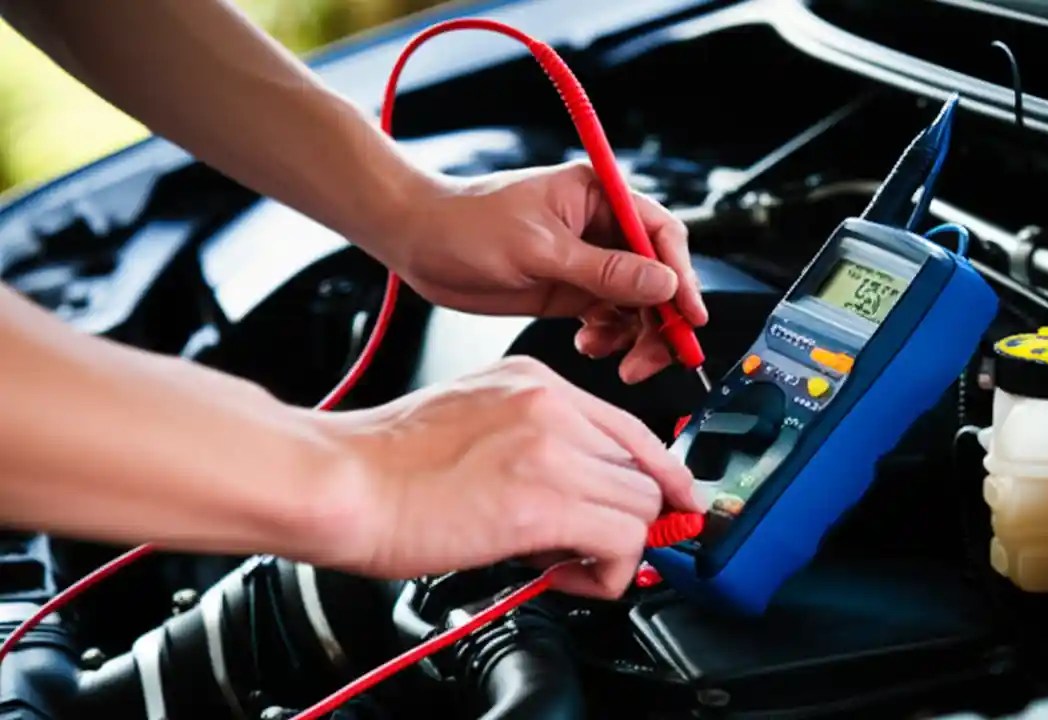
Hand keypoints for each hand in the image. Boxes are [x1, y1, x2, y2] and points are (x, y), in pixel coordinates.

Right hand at [314, 356, 701, 598]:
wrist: (339, 481)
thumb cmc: (385, 464)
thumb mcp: (472, 420)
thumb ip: (532, 442)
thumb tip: (571, 494)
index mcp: (534, 383)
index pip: (631, 429)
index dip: (661, 476)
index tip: (671, 505)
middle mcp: (552, 405)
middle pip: (644, 470)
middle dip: (627, 519)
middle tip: (582, 550)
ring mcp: (551, 449)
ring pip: (642, 506)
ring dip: (613, 550)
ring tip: (560, 565)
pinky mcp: (543, 501)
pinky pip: (622, 541)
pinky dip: (604, 573)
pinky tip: (558, 576)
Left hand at [367, 161, 707, 384]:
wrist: (418, 242)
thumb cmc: (467, 224)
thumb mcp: (540, 249)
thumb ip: (605, 271)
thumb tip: (663, 284)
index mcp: (598, 196)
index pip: (660, 233)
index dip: (682, 274)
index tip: (688, 312)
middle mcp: (599, 228)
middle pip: (656, 275)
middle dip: (661, 317)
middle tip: (656, 356)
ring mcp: (587, 262)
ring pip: (636, 303)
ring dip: (636, 335)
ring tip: (619, 361)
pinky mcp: (570, 291)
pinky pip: (609, 318)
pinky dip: (609, 337)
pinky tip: (589, 345)